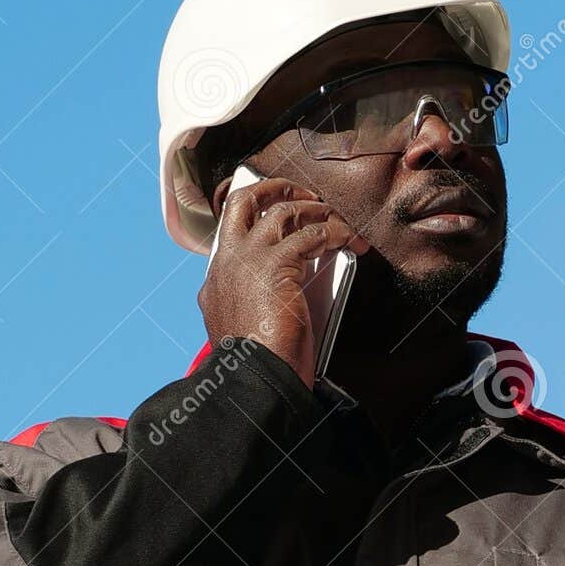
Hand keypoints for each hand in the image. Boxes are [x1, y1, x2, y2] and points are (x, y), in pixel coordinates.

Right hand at [198, 176, 368, 387]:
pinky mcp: (275, 264)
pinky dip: (335, 232)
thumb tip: (283, 288)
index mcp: (216, 280)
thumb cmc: (257, 363)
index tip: (280, 216)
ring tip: (334, 216)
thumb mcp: (245, 325)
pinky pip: (312, 233)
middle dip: (273, 188)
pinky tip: (348, 240)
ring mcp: (247, 259)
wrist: (254, 377)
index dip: (256, 217)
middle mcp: (226, 262)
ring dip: (313, 209)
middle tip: (302, 194)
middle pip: (243, 201)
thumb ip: (253, 300)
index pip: (230, 231)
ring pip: (281, 210)